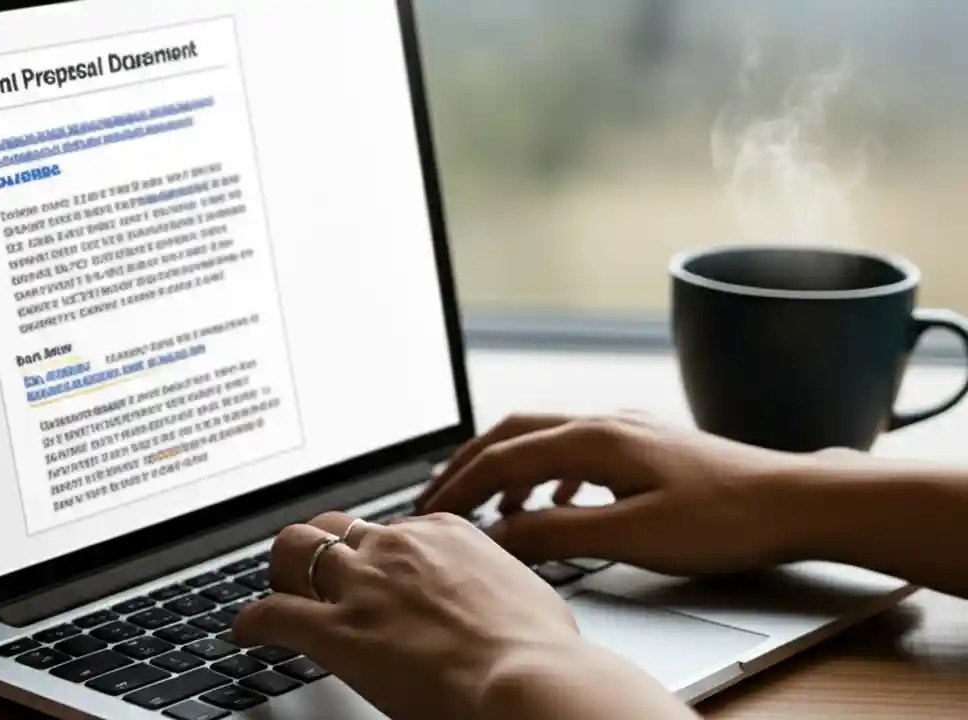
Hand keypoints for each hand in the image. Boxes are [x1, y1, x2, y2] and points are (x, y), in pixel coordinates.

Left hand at [231, 511, 580, 718]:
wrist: (528, 679)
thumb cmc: (539, 649)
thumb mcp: (522, 592)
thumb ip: (491, 584)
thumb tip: (493, 600)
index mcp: (442, 534)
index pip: (388, 528)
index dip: (372, 552)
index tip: (369, 568)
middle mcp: (396, 548)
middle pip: (332, 526)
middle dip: (316, 546)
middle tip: (311, 573)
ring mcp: (363, 585)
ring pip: (294, 551)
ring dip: (281, 572)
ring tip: (277, 591)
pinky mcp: (338, 631)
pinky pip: (274, 613)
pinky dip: (251, 621)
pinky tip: (244, 632)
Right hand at [419, 412, 841, 574]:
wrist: (795, 500)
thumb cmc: (724, 518)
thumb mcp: (631, 535)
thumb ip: (557, 533)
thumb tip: (498, 536)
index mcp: (593, 439)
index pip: (501, 460)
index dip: (458, 489)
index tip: (429, 515)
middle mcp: (603, 423)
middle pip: (511, 436)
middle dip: (467, 468)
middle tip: (436, 502)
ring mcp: (625, 431)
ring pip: (542, 440)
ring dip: (504, 471)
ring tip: (483, 508)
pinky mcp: (643, 447)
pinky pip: (574, 453)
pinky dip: (545, 477)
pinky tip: (553, 504)